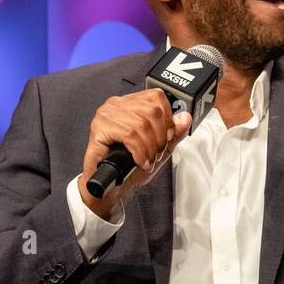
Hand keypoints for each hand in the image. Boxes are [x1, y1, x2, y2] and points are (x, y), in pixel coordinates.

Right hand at [78, 90, 191, 218]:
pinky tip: (139, 161)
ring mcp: (106, 114)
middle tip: (156, 154)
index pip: (157, 96)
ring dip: (150, 148)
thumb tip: (185, 117)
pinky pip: (129, 135)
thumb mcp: (159, 149)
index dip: (168, 118)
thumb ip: (174, 133)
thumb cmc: (130, 168)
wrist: (110, 187)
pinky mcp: (99, 127)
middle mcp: (117, 104)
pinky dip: (139, 152)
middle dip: (160, 138)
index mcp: (130, 104)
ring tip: (148, 160)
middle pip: (152, 111)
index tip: (169, 137)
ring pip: (142, 124)